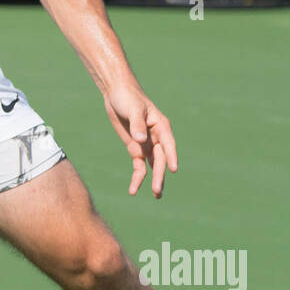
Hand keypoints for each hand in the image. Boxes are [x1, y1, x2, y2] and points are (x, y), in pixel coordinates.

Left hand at [103, 75, 177, 197]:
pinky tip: (134, 189)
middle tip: (157, 191)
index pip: (168, 144)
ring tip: (156, 195)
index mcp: (161, 125)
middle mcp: (157, 137)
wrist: (116, 94)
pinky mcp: (136, 148)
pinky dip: (138, 177)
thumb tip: (141, 140)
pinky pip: (139, 165)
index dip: (171, 156)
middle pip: (160, 159)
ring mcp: (147, 144)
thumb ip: (137, 124)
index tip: (173, 169)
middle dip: (159, 175)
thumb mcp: (133, 109)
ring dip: (154, 179)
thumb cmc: (128, 98)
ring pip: (153, 165)